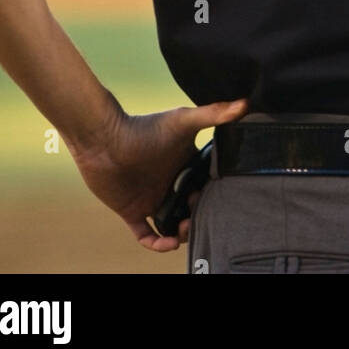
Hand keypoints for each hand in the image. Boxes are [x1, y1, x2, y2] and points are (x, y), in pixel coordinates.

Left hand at [65, 96, 247, 251]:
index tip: (221, 201)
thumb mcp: (183, 121)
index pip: (205, 186)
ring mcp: (152, 199)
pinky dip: (157, 244)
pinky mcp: (133, 212)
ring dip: (181, 233)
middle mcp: (170, 184)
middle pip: (191, 208)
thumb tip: (244, 105)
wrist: (104, 140)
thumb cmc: (143, 127)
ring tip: (184, 230)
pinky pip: (147, 235)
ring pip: (172, 225)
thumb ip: (213, 114)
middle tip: (201, 217)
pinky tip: (168, 243)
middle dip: (199, 217)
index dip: (214, 196)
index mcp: (184, 166)